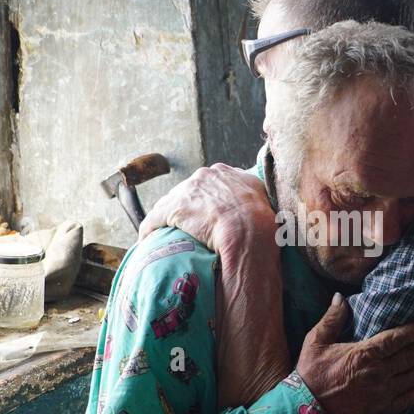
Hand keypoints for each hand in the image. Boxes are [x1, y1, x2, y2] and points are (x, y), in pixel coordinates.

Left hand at [138, 164, 274, 253]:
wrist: (250, 232)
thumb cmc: (262, 226)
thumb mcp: (266, 206)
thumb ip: (257, 203)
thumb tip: (261, 216)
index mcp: (229, 174)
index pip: (212, 184)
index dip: (209, 201)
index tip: (208, 215)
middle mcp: (208, 175)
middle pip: (190, 191)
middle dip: (187, 207)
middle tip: (189, 228)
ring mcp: (190, 190)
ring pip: (171, 204)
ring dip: (167, 219)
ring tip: (166, 235)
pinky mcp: (173, 208)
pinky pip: (156, 219)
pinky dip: (150, 230)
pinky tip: (147, 240)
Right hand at [295, 294, 413, 413]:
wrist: (306, 412)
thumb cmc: (310, 374)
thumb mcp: (316, 341)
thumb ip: (332, 319)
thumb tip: (339, 297)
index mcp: (364, 354)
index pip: (397, 339)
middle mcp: (377, 374)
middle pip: (411, 357)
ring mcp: (381, 393)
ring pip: (413, 377)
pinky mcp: (380, 410)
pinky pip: (406, 400)